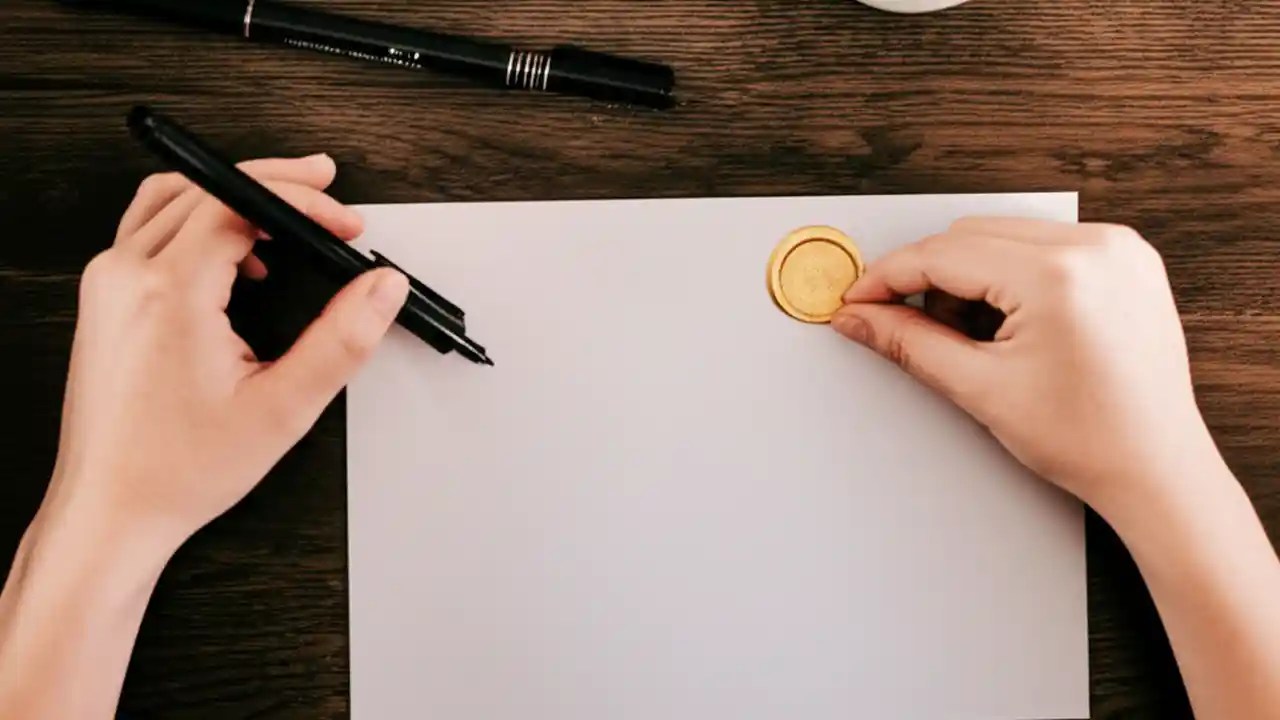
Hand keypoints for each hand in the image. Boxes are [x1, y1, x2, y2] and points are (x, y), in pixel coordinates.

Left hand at [41, 154, 408, 549]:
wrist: (111, 508)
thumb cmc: (178, 469)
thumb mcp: (282, 408)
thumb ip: (342, 340)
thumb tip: (382, 290)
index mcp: (170, 294)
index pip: (239, 202)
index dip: (301, 200)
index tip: (342, 221)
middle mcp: (128, 276)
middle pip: (206, 186)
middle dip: (277, 184)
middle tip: (328, 197)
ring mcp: (107, 284)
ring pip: (172, 197)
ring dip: (233, 193)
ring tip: (287, 213)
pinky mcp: (103, 297)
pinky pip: (150, 227)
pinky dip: (199, 219)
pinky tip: (238, 255)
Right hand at [832, 217, 1215, 522]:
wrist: (1156, 469)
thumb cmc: (1089, 439)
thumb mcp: (981, 388)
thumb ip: (909, 342)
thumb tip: (860, 317)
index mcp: (1058, 275)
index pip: (944, 254)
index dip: (889, 276)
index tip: (859, 297)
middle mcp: (1095, 247)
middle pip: (971, 235)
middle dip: (932, 281)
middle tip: (917, 331)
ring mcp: (1118, 248)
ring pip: (1004, 236)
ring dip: (972, 277)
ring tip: (981, 340)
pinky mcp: (1127, 258)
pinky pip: (1044, 244)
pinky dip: (1012, 274)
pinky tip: (1013, 323)